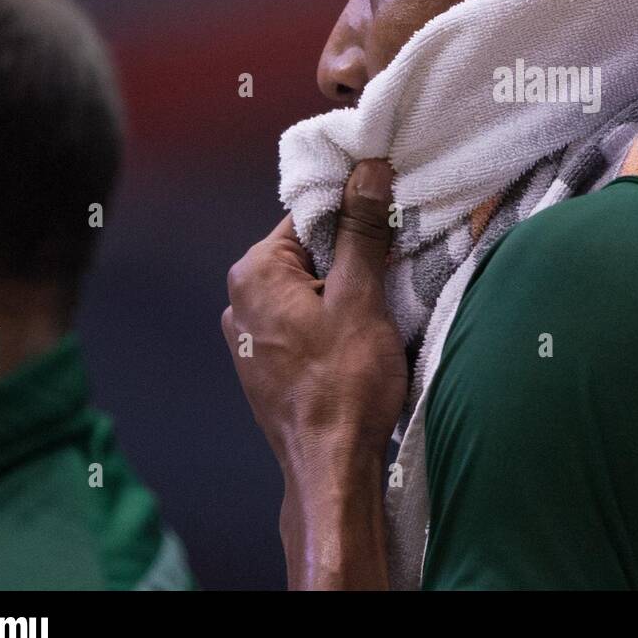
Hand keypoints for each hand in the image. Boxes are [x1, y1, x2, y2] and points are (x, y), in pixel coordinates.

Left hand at [222, 158, 404, 483]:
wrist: (331, 468)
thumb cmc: (344, 385)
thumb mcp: (361, 295)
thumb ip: (361, 229)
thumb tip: (367, 169)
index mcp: (255, 273)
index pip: (309, 215)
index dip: (355, 215)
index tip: (392, 221)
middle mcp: (242, 301)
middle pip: (309, 251)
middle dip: (354, 256)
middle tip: (395, 269)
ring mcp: (252, 337)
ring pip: (310, 288)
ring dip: (349, 290)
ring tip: (382, 308)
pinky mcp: (269, 365)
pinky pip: (305, 321)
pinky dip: (336, 319)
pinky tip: (364, 338)